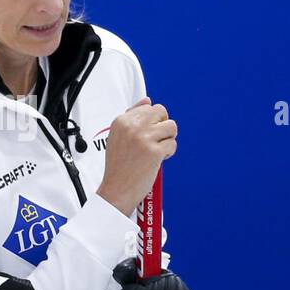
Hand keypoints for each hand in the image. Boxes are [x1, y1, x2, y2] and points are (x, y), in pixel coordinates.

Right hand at [96, 98, 177, 216]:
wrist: (116, 189)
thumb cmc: (118, 166)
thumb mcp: (118, 136)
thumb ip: (132, 117)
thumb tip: (147, 100)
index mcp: (121, 121)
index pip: (147, 106)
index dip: (152, 120)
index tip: (147, 133)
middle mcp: (132, 127)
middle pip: (161, 112)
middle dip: (162, 125)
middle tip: (156, 140)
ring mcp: (144, 138)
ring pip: (171, 126)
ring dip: (168, 138)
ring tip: (158, 149)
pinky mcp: (155, 151)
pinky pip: (172, 144)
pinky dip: (169, 152)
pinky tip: (158, 159)